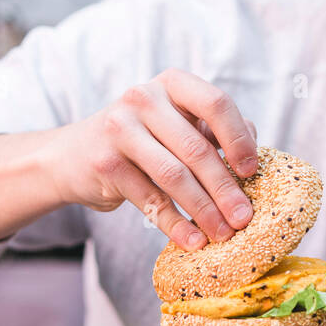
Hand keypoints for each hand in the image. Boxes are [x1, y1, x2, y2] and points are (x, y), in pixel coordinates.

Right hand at [54, 68, 258, 248]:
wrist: (72, 156)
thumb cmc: (142, 140)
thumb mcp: (176, 124)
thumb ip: (213, 132)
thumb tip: (253, 157)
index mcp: (172, 84)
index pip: (216, 104)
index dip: (239, 139)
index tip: (251, 172)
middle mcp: (143, 98)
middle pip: (196, 148)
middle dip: (225, 189)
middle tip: (244, 218)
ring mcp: (119, 129)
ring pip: (174, 176)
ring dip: (204, 210)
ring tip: (223, 234)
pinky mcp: (105, 164)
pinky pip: (150, 200)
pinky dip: (175, 224)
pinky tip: (193, 241)